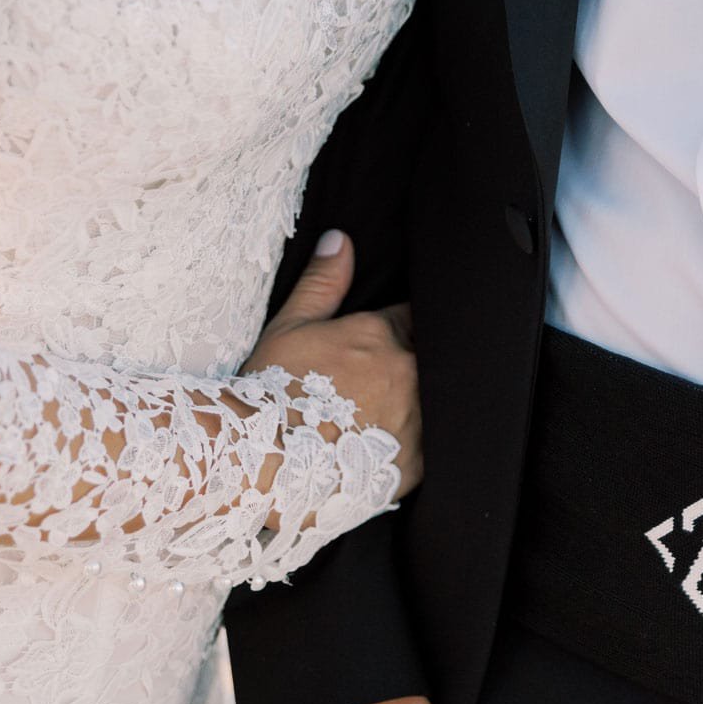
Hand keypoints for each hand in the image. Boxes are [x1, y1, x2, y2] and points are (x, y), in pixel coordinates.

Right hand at [244, 232, 421, 499]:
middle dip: (412, 362)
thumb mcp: (291, 328)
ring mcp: (417, 420)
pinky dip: (416, 440)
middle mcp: (409, 374)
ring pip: (435, 400)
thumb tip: (341, 239)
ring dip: (419, 401)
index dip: (402, 325)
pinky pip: (432, 445)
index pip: (413, 317)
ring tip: (388, 414)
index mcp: (382, 336)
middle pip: (429, 358)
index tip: (392, 334)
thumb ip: (323, 283)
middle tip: (384, 379)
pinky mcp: (416, 463)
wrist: (267, 464)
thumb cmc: (274, 391)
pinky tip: (392, 446)